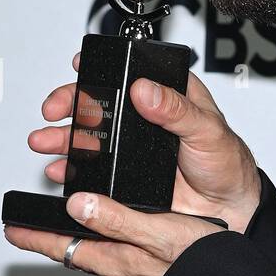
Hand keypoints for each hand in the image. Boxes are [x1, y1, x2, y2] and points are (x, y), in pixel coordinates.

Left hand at [4, 193, 227, 275]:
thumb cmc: (202, 261)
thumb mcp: (159, 233)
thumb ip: (117, 219)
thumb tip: (77, 205)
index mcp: (119, 257)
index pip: (65, 247)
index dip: (36, 238)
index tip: (12, 230)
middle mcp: (124, 269)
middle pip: (75, 254)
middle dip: (48, 242)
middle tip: (23, 234)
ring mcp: (138, 274)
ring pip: (95, 258)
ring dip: (73, 246)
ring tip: (57, 236)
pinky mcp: (154, 273)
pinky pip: (116, 261)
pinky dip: (102, 249)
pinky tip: (110, 245)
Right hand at [29, 53, 261, 233]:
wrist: (229, 208)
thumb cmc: (227, 164)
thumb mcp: (207, 129)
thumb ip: (177, 109)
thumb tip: (145, 89)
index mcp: (169, 95)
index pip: (129, 72)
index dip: (101, 67)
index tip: (81, 67)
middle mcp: (146, 117)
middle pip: (99, 101)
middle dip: (70, 103)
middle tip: (55, 109)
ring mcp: (133, 146)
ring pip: (89, 134)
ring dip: (63, 136)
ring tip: (46, 140)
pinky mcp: (126, 174)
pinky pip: (92, 168)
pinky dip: (71, 168)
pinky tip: (60, 168)